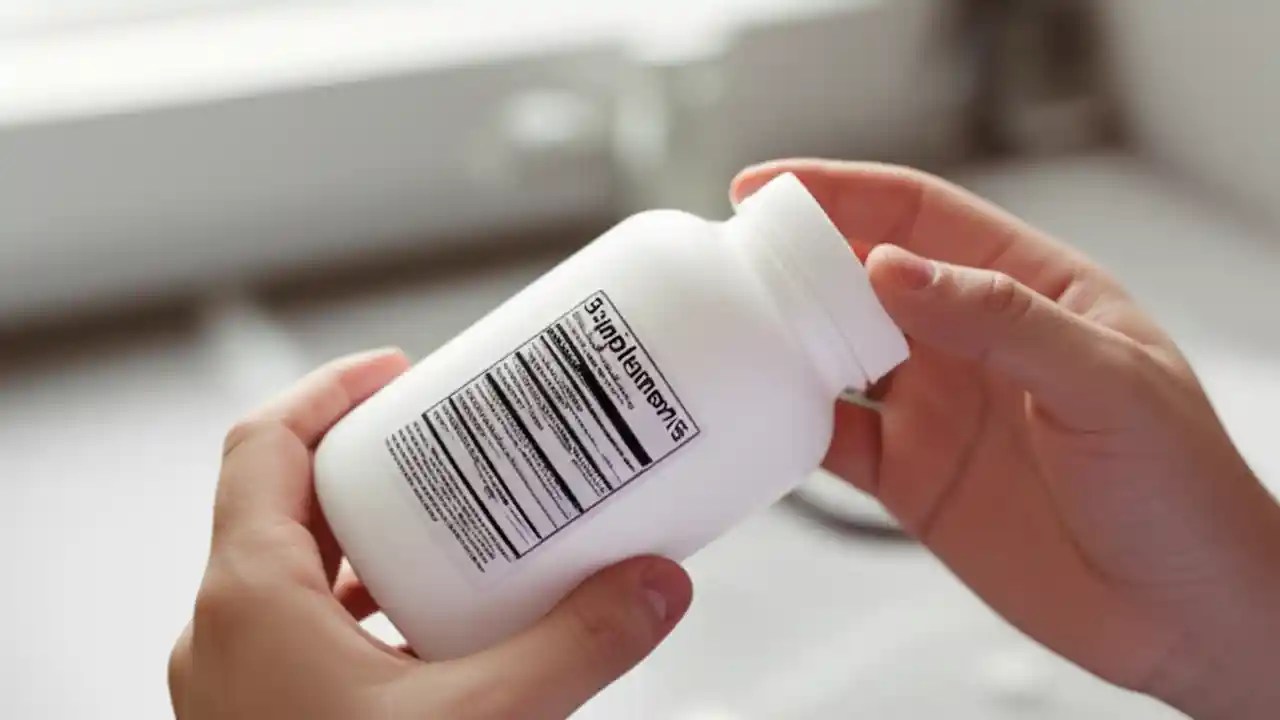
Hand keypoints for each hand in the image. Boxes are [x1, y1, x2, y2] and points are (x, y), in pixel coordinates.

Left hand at [168, 348, 691, 719]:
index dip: (333, 393)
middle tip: (453, 440)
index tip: (400, 373)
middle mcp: (230, 633)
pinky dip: (378, 612)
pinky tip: (448, 634)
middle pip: (292, 504)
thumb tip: (652, 586)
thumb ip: (577, 646)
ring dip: (382, 544)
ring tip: (465, 529)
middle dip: (379, 466)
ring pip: (306, 574)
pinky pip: (317, 635)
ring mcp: (245, 683)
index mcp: (249, 601)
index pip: (266, 447)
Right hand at [733, 161, 1279, 718]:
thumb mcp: (1106, 384)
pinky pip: (833, 441)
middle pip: (861, 278)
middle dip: (793, 263)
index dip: (841, 193)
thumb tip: (889, 268)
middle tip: (726, 264)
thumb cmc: (1181, 487)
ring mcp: (936, 408)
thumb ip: (997, 320)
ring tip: (725, 334)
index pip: (918, 215)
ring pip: (834, 357)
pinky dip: (790, 428)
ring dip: (783, 343)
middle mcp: (970, 340)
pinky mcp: (911, 477)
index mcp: (1027, 288)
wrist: (1183, 616)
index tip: (766, 190)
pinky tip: (757, 420)